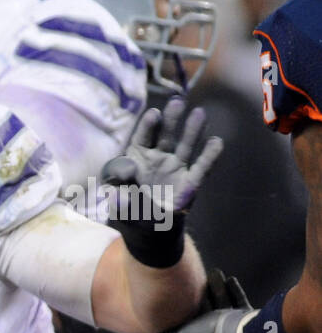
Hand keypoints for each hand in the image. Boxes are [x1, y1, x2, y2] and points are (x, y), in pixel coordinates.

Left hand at [103, 96, 223, 222]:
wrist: (148, 230)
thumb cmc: (129, 209)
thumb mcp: (117, 199)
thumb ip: (118, 184)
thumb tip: (122, 169)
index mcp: (136, 158)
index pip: (142, 138)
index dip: (148, 125)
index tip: (154, 114)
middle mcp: (158, 158)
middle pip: (165, 135)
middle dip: (171, 119)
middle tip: (177, 102)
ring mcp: (175, 168)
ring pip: (185, 145)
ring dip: (192, 130)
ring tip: (199, 113)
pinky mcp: (190, 183)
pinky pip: (202, 167)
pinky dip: (209, 156)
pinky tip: (216, 142)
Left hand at [117, 268, 252, 332]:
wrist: (251, 331)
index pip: (191, 328)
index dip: (186, 312)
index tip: (180, 295)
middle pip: (208, 314)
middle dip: (204, 295)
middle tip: (201, 277)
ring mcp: (237, 331)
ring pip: (223, 306)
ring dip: (218, 289)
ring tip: (216, 272)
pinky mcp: (249, 322)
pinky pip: (239, 304)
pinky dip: (233, 291)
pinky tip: (230, 279)